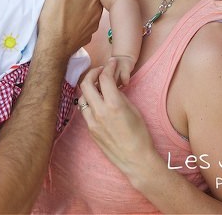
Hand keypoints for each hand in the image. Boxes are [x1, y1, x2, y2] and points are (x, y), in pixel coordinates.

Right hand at [39, 0, 101, 58]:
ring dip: (79, 2)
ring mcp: (94, 22)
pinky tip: (68, 16)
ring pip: (88, 5)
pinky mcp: (87, 33)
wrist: (54, 49)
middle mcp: (98, 7)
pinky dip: (78, 15)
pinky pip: (84, 18)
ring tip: (65, 1)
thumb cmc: (56, 17)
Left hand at [78, 60, 162, 180]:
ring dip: (88, 88)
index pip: (104, 78)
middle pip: (86, 84)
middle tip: (100, 70)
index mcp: (114, 105)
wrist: (136, 159)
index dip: (108, 67)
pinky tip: (97, 101)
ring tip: (98, 86)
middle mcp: (100, 112)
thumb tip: (112, 87)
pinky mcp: (90, 130)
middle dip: (92, 72)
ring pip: (82, 97)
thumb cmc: (140, 135)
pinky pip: (84, 111)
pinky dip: (88, 102)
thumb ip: (120, 96)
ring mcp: (92, 122)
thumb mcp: (133, 110)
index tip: (111, 62)